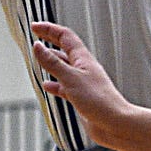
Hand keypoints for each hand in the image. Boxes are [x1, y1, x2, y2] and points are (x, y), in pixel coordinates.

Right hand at [31, 22, 133, 145]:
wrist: (115, 124)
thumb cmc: (99, 101)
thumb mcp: (71, 78)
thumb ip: (53, 63)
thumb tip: (37, 46)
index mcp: (83, 59)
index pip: (65, 36)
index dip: (50, 29)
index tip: (35, 26)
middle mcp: (84, 68)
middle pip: (64, 49)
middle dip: (50, 41)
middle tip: (35, 36)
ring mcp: (83, 82)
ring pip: (64, 67)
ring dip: (51, 62)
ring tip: (38, 59)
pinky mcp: (82, 97)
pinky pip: (65, 86)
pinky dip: (54, 84)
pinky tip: (47, 85)